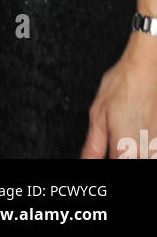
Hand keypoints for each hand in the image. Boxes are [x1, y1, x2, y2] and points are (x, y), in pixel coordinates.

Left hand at [80, 41, 156, 158]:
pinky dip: (143, 146)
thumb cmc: (123, 85)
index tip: (104, 153)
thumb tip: (86, 160)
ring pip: (142, 158)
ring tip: (126, 133)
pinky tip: (137, 131)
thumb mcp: (97, 114)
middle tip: (114, 141)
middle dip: (119, 155)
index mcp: (124, 149)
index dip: (106, 161)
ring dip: (132, 152)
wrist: (146, 68)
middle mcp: (144, 151)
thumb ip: (93, 145)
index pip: (114, 168)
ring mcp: (156, 145)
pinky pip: (151, 149)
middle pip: (129, 163)